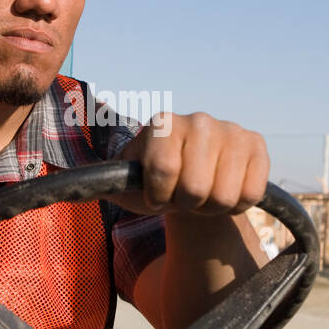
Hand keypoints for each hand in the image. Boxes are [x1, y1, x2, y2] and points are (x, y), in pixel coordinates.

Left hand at [110, 112, 268, 216]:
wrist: (190, 181)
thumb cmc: (154, 184)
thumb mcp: (125, 184)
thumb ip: (101, 185)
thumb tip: (71, 189)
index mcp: (163, 123)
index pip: (163, 170)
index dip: (158, 195)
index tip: (155, 194)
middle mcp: (199, 120)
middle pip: (195, 188)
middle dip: (186, 205)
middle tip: (182, 198)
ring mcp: (231, 129)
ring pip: (223, 195)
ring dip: (210, 208)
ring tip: (202, 196)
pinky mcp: (256, 144)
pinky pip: (251, 193)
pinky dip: (236, 205)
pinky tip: (225, 190)